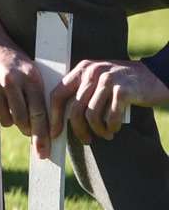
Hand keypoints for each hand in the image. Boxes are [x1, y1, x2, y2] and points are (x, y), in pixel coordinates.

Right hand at [0, 1, 53, 152]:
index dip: (43, 134)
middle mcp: (12, 81)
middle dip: (26, 129)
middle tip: (27, 130)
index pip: (40, 113)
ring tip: (9, 108)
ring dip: (9, 120)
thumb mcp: (30, 70)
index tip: (44, 151)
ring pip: (6, 120)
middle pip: (23, 120)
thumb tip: (45, 125)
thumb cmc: (12, 59)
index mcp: (31, 76)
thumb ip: (37, 94)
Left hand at [52, 58, 168, 141]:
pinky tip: (115, 129)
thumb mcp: (99, 80)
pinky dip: (112, 127)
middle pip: (74, 109)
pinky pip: (110, 117)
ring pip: (91, 115)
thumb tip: (61, 118)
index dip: (53, 116)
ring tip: (106, 135)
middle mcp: (92, 72)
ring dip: (98, 131)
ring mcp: (108, 80)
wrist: (156, 75)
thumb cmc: (124, 83)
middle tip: (86, 140)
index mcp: (82, 70)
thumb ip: (82, 92)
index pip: (58, 94)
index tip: (53, 133)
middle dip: (78, 130)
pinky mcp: (123, 90)